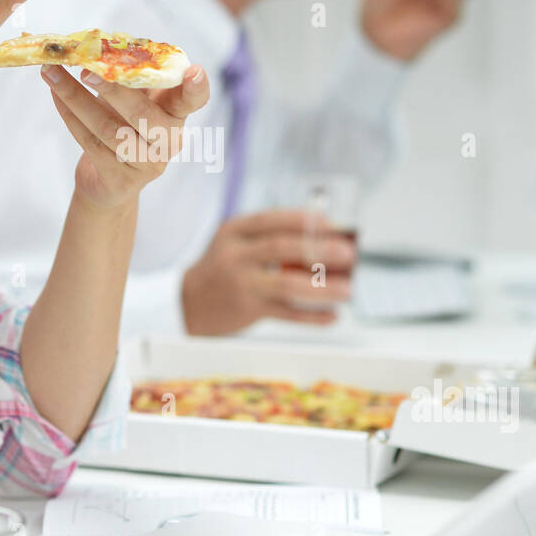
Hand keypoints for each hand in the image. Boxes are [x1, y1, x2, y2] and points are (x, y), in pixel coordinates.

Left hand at [41, 63, 210, 208]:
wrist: (112, 184)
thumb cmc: (127, 129)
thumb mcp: (138, 103)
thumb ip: (132, 78)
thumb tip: (97, 44)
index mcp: (176, 116)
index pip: (194, 100)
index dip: (196, 87)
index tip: (194, 70)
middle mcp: (168, 142)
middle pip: (142, 114)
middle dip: (113, 89)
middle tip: (86, 68)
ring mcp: (145, 164)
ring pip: (108, 129)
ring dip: (75, 98)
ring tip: (52, 73)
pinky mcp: (119, 179)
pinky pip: (89, 142)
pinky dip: (69, 115)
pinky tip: (55, 94)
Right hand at [182, 209, 356, 334]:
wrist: (187, 304)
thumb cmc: (223, 269)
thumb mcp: (236, 244)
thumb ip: (270, 238)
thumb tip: (325, 242)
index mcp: (234, 231)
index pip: (272, 219)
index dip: (305, 220)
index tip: (332, 224)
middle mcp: (235, 255)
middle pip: (282, 248)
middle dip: (320, 249)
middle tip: (348, 253)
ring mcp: (240, 284)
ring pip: (287, 285)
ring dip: (322, 287)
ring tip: (348, 289)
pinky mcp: (247, 310)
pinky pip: (286, 314)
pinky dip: (312, 316)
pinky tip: (332, 315)